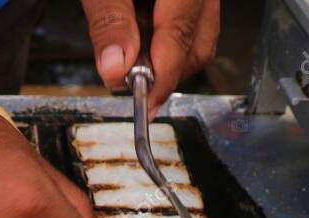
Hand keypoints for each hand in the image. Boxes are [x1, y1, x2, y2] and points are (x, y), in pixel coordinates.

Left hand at [81, 0, 219, 113]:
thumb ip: (109, 22)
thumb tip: (115, 69)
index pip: (181, 41)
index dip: (161, 79)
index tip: (144, 105)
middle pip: (197, 47)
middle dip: (165, 74)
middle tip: (130, 84)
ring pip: (198, 38)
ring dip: (167, 60)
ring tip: (131, 64)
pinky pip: (192, 22)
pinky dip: (166, 40)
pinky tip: (140, 40)